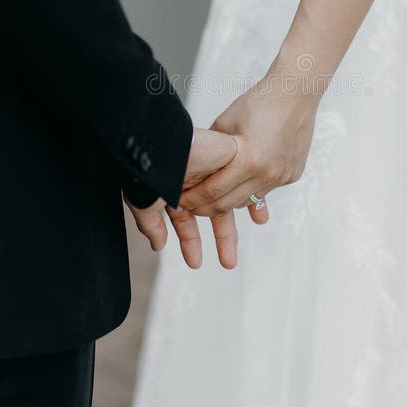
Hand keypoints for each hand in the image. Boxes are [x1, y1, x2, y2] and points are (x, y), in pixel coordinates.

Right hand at [126, 127, 238, 267]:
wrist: (163, 143)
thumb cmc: (149, 166)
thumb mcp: (147, 202)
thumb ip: (152, 224)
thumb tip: (158, 245)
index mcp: (176, 187)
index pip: (186, 218)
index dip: (190, 241)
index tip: (195, 262)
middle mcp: (196, 179)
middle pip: (214, 212)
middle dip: (221, 238)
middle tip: (228, 263)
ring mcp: (213, 167)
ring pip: (229, 200)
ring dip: (236, 223)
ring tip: (242, 246)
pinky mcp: (230, 156)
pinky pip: (243, 182)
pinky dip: (249, 200)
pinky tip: (259, 215)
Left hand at [178, 60, 321, 218]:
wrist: (295, 94)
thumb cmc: (260, 103)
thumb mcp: (224, 123)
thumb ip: (211, 150)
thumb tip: (192, 167)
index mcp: (248, 160)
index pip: (212, 191)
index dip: (192, 200)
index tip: (179, 202)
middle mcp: (268, 173)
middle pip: (229, 204)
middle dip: (206, 208)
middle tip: (190, 206)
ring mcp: (281, 177)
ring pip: (247, 201)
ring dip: (228, 202)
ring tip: (211, 198)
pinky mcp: (291, 176)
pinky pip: (264, 191)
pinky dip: (249, 190)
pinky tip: (237, 186)